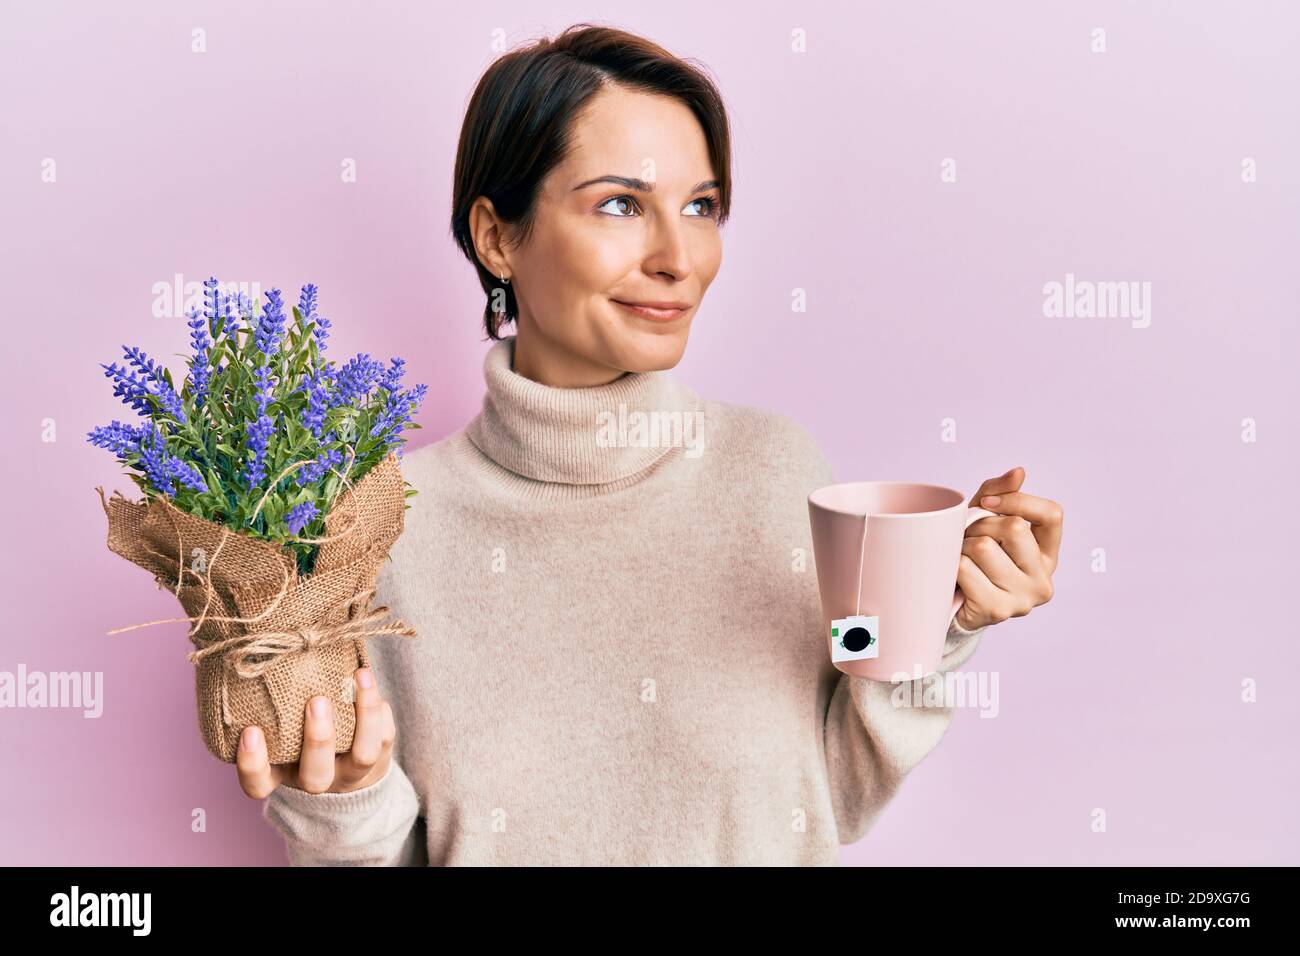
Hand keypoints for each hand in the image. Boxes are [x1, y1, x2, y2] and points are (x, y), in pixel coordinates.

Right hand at [235, 667, 396, 798]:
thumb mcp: (276, 728)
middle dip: (319, 739)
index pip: (259, 784)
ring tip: (360, 675)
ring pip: (364, 755)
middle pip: (317, 776)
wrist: (345, 766)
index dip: (252, 764)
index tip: (251, 731)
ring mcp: (351, 774)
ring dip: (365, 715)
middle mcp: (316, 780)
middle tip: (317, 701)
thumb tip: (264, 656)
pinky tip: (367, 682)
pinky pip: (386, 738)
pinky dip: (380, 709)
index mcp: (281, 775)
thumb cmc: (296, 734)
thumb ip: (268, 707)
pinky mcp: (379, 760)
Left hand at [954, 466, 1062, 630]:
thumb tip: (1019, 472)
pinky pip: (965, 569)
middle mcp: (1043, 579)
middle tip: (968, 540)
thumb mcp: (984, 520)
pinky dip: (952, 566)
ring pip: (984, 547)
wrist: (947, 600)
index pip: (1052, 514)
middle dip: (980, 526)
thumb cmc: (970, 556)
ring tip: (961, 559)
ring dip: (962, 547)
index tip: (988, 502)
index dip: (1019, 500)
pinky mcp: (998, 611)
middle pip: (1014, 528)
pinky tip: (955, 577)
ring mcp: (1023, 599)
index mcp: (1047, 554)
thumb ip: (999, 493)